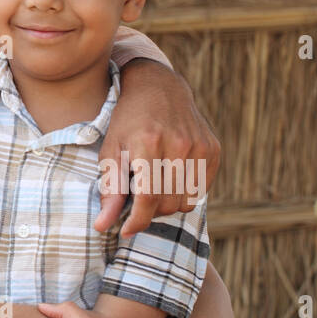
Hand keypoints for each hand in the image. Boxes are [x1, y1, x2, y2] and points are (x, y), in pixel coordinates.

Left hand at [97, 59, 219, 236]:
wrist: (159, 88)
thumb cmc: (129, 121)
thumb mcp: (111, 151)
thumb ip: (110, 190)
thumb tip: (102, 226)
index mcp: (148, 142)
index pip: (148, 197)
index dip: (137, 220)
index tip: (126, 229)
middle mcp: (178, 144)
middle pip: (167, 203)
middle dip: (149, 209)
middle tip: (138, 195)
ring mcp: (200, 146)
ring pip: (186, 202)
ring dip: (167, 202)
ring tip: (153, 184)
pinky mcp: (214, 150)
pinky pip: (201, 190)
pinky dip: (184, 192)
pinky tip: (171, 175)